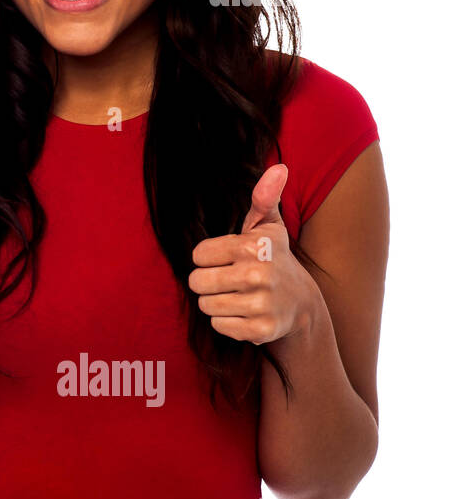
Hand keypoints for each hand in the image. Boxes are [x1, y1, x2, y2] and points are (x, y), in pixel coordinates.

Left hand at [188, 164, 319, 344]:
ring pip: (206, 305)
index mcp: (253, 246)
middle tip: (230, 280)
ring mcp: (262, 304)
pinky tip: (246, 314)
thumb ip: (264, 198)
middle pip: (197, 282)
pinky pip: (219, 326)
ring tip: (239, 296)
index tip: (229, 258)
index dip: (208, 258)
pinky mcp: (261, 331)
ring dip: (216, 303)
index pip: (197, 255)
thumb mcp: (268, 227)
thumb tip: (278, 168)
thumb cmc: (273, 259)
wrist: (302, 304)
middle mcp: (259, 275)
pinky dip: (227, 323)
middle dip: (207, 282)